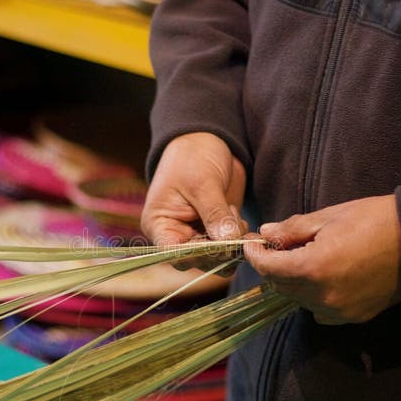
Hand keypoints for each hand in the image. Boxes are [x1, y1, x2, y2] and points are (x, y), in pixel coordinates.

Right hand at [141, 132, 246, 270]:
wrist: (207, 141)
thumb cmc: (193, 157)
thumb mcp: (203, 183)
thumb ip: (215, 214)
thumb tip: (228, 242)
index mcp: (159, 225)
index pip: (173, 253)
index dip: (197, 255)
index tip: (219, 244)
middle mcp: (176, 235)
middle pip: (197, 260)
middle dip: (219, 249)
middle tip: (236, 232)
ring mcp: (198, 234)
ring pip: (217, 256)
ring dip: (232, 244)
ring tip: (234, 215)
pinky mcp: (216, 230)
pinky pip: (230, 246)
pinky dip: (239, 238)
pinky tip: (240, 220)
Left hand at [243, 195, 400, 324]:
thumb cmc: (376, 221)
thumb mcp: (329, 217)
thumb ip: (293, 229)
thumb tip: (266, 233)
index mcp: (313, 268)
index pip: (268, 268)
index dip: (255, 255)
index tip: (252, 244)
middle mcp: (323, 296)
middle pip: (281, 286)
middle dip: (274, 266)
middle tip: (277, 245)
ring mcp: (339, 310)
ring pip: (299, 300)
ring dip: (294, 281)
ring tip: (304, 257)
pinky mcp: (354, 317)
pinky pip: (320, 311)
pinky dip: (314, 297)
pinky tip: (323, 277)